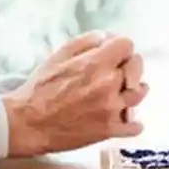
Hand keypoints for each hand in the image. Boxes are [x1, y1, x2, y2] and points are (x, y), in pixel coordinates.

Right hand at [2, 32, 149, 157]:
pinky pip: (135, 126)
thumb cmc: (39, 89)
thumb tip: (105, 37)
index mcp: (95, 64)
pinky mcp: (109, 130)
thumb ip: (85, 42)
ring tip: (125, 90)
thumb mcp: (58, 55)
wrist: (28, 123)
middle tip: (119, 69)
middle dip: (128, 64)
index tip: (113, 52)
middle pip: (137, 66)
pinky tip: (124, 115)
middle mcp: (108, 85)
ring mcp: (111, 109)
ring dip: (134, 88)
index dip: (120, 46)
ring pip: (140, 93)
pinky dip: (133, 121)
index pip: (127, 45)